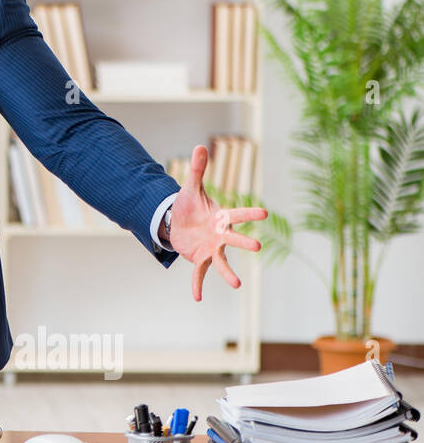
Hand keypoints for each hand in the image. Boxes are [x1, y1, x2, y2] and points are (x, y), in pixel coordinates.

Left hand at [168, 144, 267, 301]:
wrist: (179, 222)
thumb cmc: (190, 205)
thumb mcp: (191, 187)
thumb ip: (197, 169)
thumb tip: (200, 145)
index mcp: (221, 217)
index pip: (237, 214)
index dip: (249, 214)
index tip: (264, 214)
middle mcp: (220, 235)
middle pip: (234, 240)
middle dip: (244, 243)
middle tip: (257, 247)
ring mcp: (211, 248)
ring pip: (221, 261)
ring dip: (228, 272)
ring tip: (236, 285)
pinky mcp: (199, 258)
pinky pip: (199, 273)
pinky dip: (197, 284)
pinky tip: (197, 297)